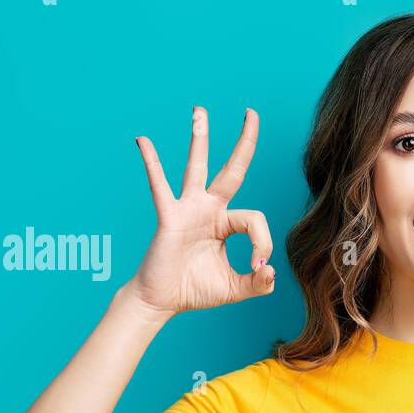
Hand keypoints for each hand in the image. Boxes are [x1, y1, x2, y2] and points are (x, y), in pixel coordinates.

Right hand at [127, 106, 275, 315]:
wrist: (163, 301)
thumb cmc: (195, 290)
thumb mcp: (236, 289)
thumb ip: (258, 283)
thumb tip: (270, 270)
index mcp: (226, 223)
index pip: (255, 219)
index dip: (262, 242)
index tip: (258, 266)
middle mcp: (209, 209)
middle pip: (232, 170)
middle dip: (244, 142)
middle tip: (251, 113)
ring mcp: (188, 209)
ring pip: (197, 167)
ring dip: (199, 138)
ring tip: (200, 111)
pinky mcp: (168, 217)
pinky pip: (159, 186)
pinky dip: (151, 163)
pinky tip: (143, 141)